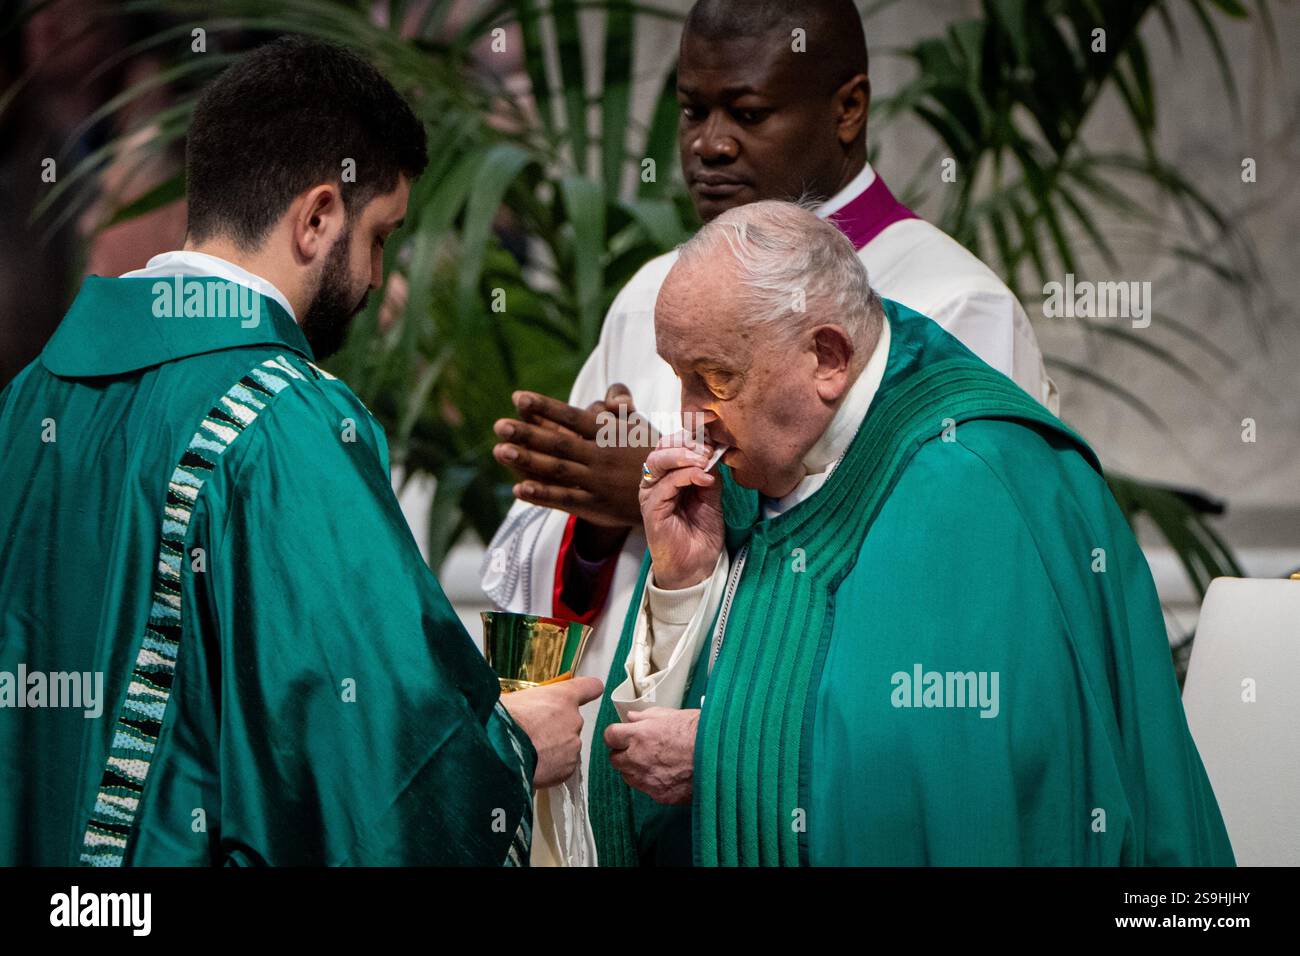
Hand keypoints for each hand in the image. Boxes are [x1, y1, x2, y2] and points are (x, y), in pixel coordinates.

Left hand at [493, 384, 657, 530]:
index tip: (518, 397)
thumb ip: (621, 406)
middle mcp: (600, 456)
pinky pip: (565, 498)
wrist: (674, 492)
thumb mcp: (640, 424)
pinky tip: (518, 488)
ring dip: (527, 461)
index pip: (571, 416)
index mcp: (609, 433)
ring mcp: (597, 481)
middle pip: (558, 442)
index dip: (545, 407)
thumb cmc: (652, 452)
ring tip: (499, 450)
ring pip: (557, 469)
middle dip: (527, 433)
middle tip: (499, 425)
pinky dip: (542, 494)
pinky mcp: (596, 505)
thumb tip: (610, 398)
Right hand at [500, 676, 603, 788]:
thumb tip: (523, 707)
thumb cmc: (503, 721)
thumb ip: (532, 703)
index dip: (587, 691)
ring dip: (552, 749)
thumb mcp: (515, 699)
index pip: (589, 687)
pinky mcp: (568, 768)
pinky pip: (561, 767)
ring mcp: (573, 744)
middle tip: (533, 734)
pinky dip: (550, 768)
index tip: (589, 692)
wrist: (499, 750)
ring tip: (529, 751)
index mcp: (563, 697)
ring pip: (566, 746)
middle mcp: (574, 719)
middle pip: (571, 722)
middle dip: (555, 728)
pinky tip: (532, 765)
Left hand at [603, 707, 698, 804]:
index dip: (616, 734)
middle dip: (622, 753)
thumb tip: (632, 717)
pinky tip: (665, 774)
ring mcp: (647, 779)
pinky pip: (645, 789)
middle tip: (637, 748)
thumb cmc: (699, 733)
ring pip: (627, 776)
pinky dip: (650, 782)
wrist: (719, 757)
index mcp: (639, 735)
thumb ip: (647, 716)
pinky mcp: (658, 795)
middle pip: (614, 759)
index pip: (609, 736)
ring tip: (652, 762)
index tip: (622, 734)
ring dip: (634, 769)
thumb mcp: (672, 715)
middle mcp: (637, 759)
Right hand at [639, 434, 723, 589]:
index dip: (691, 436)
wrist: (697, 566)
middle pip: (661, 446)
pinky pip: (664, 484)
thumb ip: (710, 474)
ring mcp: (651, 495)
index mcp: (668, 476)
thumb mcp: (712, 497)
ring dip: (684, 455)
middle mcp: (655, 482)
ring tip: (705, 460)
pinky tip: (704, 479)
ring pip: (658, 460)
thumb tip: (715, 451)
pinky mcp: (651, 510)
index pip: (672, 444)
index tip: (714, 438)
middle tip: (709, 448)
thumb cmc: (700, 534)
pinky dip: (686, 476)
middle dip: (687, 442)